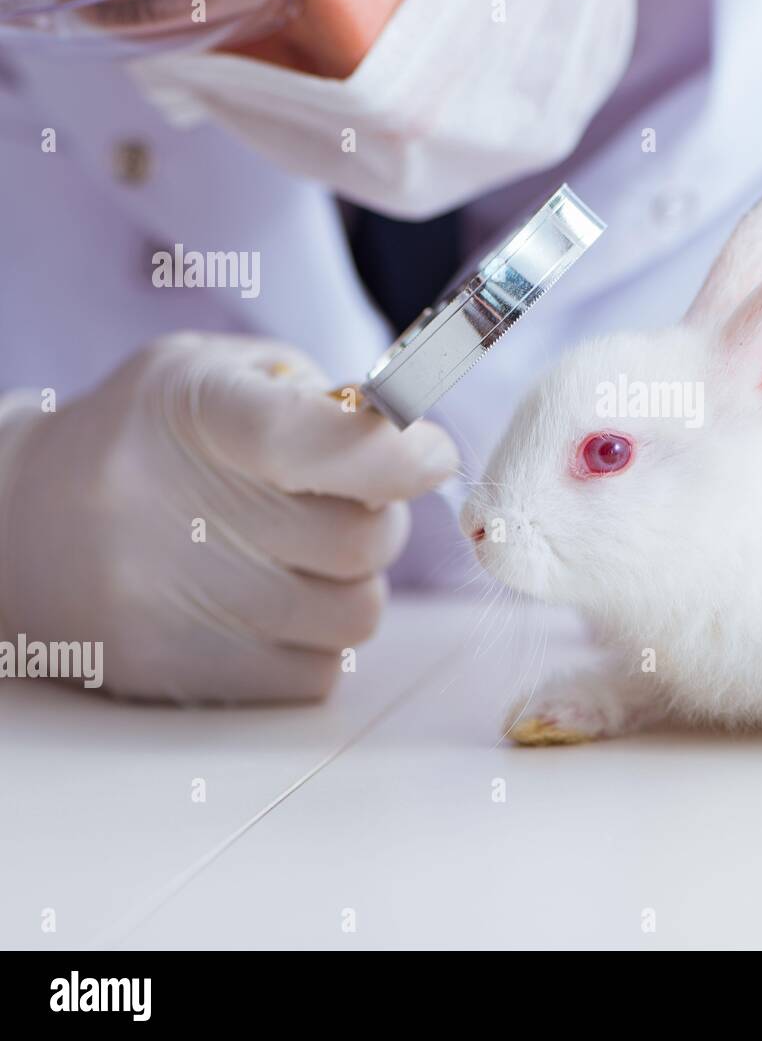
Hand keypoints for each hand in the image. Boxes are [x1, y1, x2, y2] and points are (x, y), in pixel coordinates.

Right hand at [0, 333, 457, 702]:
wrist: (20, 522)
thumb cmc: (151, 435)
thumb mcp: (217, 373)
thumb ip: (316, 398)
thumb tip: (406, 448)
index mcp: (193, 415)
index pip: (309, 442)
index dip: (393, 454)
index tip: (433, 454)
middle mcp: (169, 508)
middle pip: (360, 542)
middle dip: (381, 519)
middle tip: (345, 503)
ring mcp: (165, 600)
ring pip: (354, 615)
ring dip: (355, 583)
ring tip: (304, 554)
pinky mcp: (169, 670)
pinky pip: (315, 674)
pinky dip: (320, 641)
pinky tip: (276, 605)